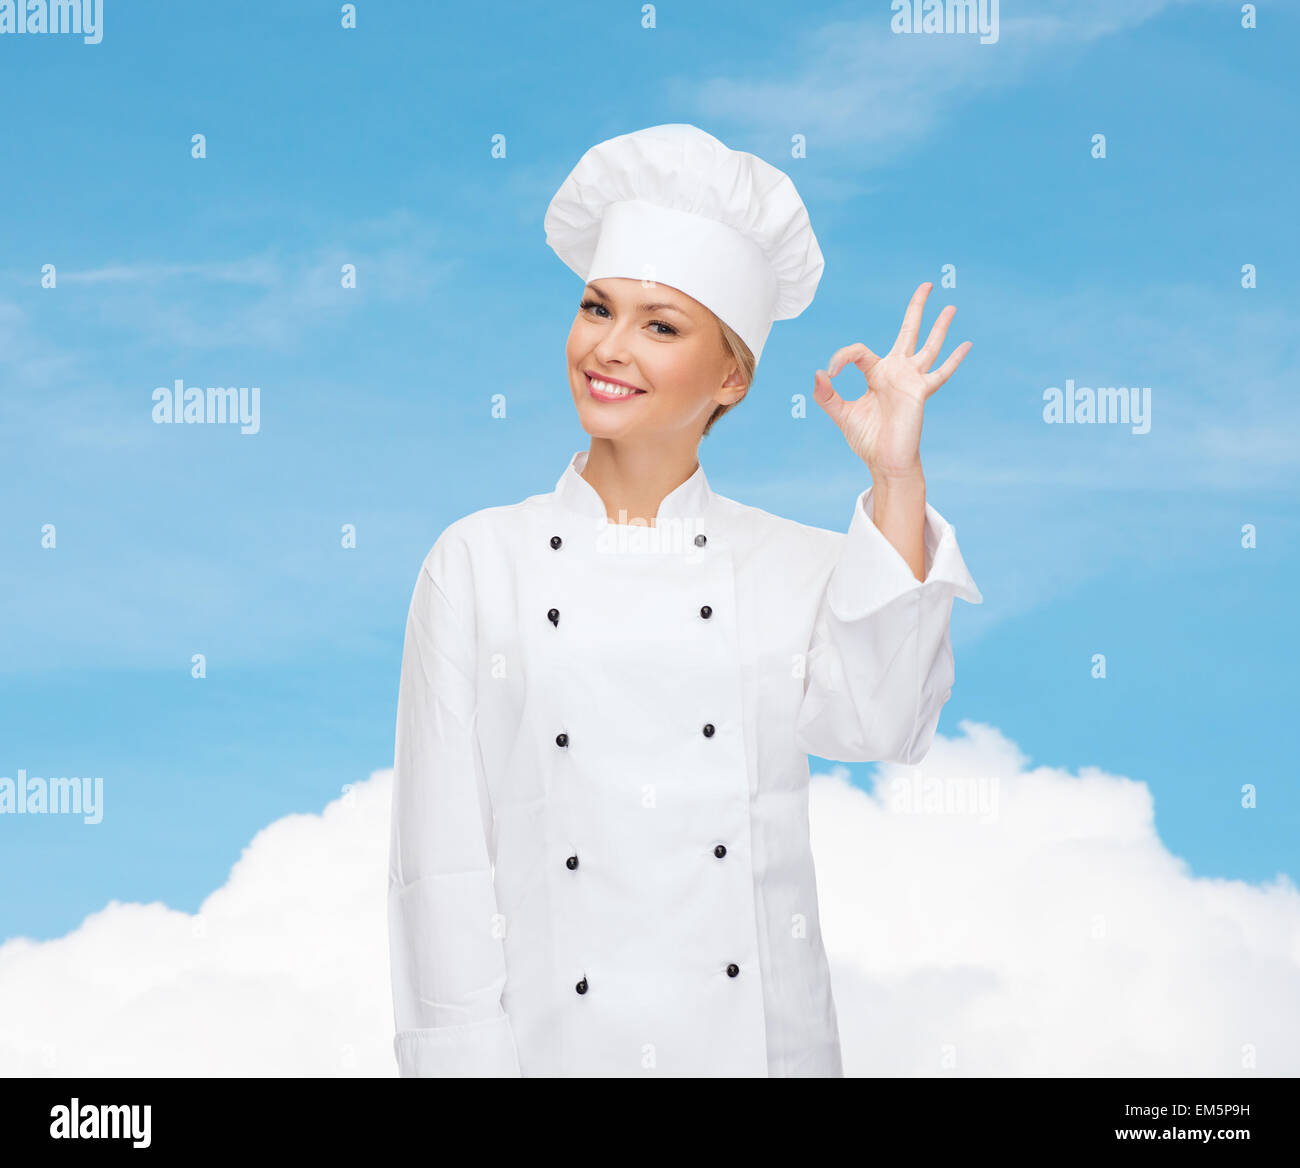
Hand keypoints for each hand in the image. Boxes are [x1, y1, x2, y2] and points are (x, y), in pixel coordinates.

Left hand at [812, 281, 969, 481]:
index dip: (842, 357)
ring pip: (929, 346)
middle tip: (927, 285)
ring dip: (940, 326)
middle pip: (909, 332)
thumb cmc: (867, 440)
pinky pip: (941, 373)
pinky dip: (954, 360)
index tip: (831, 372)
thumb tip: (820, 373)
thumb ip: (827, 395)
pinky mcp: (920, 392)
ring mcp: (911, 380)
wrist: (885, 462)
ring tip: (951, 306)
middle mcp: (896, 372)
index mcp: (876, 374)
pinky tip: (966, 344)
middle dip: (917, 308)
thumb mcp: (841, 414)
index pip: (859, 352)